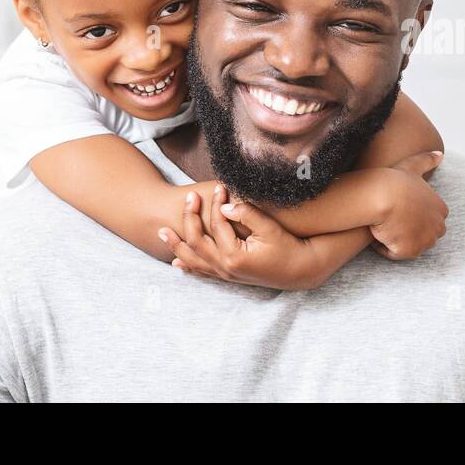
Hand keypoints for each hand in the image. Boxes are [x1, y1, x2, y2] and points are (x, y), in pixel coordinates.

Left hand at [158, 183, 322, 290]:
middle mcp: (225, 268)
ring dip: (177, 246)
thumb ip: (246, 215)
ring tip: (163, 233)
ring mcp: (225, 275)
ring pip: (193, 260)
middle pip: (197, 241)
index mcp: (234, 256)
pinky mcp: (229, 277)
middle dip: (189, 218)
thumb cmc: (289, 248)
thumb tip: (224, 206)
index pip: (217, 224)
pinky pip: (203, 272)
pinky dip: (188, 266)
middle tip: (188, 199)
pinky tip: (177, 263)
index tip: (218, 186)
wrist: (301, 271)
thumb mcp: (270, 229)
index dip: (216, 203)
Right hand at [369, 150, 448, 259]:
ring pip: (409, 245)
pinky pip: (394, 253)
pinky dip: (384, 247)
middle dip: (408, 231)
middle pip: (422, 235)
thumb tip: (440, 154)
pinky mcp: (409, 251)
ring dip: (396, 239)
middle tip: (390, 219)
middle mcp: (438, 228)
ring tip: (383, 224)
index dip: (412, 216)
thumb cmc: (396, 179)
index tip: (399, 209)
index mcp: (441, 210)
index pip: (429, 220)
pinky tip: (377, 233)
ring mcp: (425, 241)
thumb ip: (428, 160)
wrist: (383, 194)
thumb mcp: (414, 165)